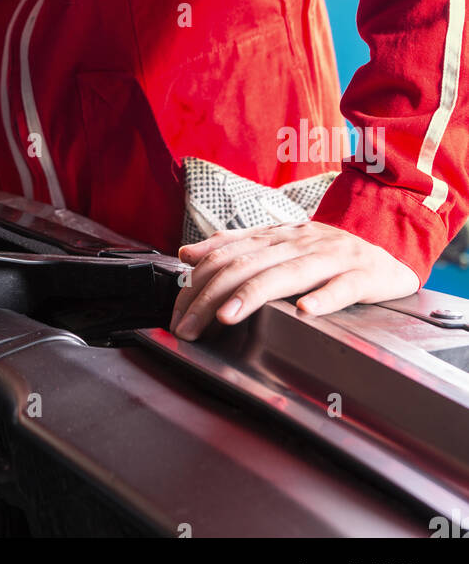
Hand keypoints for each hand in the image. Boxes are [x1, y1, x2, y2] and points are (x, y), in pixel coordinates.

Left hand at [170, 220, 419, 340]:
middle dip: (212, 296)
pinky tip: (305, 311)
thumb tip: (187, 254)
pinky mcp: (364, 276)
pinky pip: (342, 287)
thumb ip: (234, 248)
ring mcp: (332, 257)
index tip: (177, 311)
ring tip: (227, 316)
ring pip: (287, 273)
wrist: (386, 253)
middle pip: (248, 265)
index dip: (198, 281)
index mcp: (276, 237)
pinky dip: (323, 298)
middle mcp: (299, 242)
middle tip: (189, 326)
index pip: (227, 254)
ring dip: (254, 294)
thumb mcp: (278, 246)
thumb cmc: (326, 255)